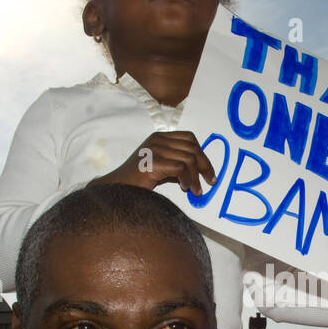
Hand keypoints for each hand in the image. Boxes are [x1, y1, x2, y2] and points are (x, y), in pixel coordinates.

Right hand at [95, 131, 215, 195]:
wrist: (117, 190)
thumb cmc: (138, 181)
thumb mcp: (160, 166)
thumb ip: (177, 162)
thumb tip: (200, 170)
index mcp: (159, 137)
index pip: (189, 138)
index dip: (203, 154)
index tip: (208, 171)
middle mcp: (157, 140)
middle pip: (192, 148)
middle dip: (205, 166)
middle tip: (210, 182)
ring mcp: (154, 150)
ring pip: (189, 159)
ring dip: (196, 177)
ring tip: (195, 190)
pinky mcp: (153, 162)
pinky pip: (181, 168)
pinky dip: (186, 180)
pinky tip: (184, 188)